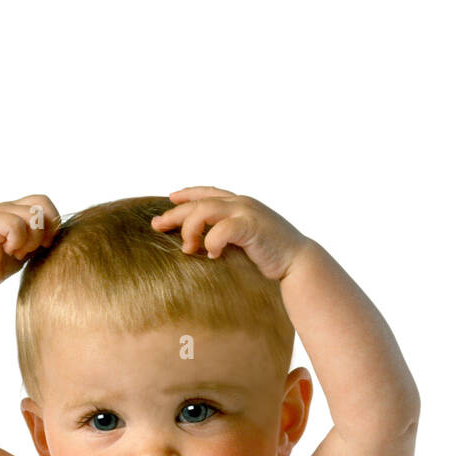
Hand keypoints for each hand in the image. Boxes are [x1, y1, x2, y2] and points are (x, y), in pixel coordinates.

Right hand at [0, 194, 61, 290]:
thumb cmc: (2, 265)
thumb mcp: (29, 248)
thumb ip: (42, 237)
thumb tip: (64, 234)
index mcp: (18, 210)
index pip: (45, 202)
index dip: (53, 223)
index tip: (46, 245)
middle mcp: (9, 207)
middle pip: (43, 202)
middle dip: (46, 229)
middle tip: (35, 248)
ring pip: (32, 216)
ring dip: (31, 240)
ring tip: (18, 252)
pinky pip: (16, 225)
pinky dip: (18, 242)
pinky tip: (9, 251)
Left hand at [150, 186, 310, 281]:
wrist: (299, 263)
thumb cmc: (272, 258)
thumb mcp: (245, 243)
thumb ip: (227, 239)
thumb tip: (204, 250)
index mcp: (240, 205)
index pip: (208, 192)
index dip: (188, 193)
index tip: (170, 199)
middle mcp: (241, 203)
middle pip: (199, 202)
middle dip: (175, 214)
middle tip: (157, 225)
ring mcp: (247, 212)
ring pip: (206, 210)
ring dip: (190, 229)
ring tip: (187, 248)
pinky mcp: (252, 226)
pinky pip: (223, 229)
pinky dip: (212, 241)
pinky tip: (211, 255)